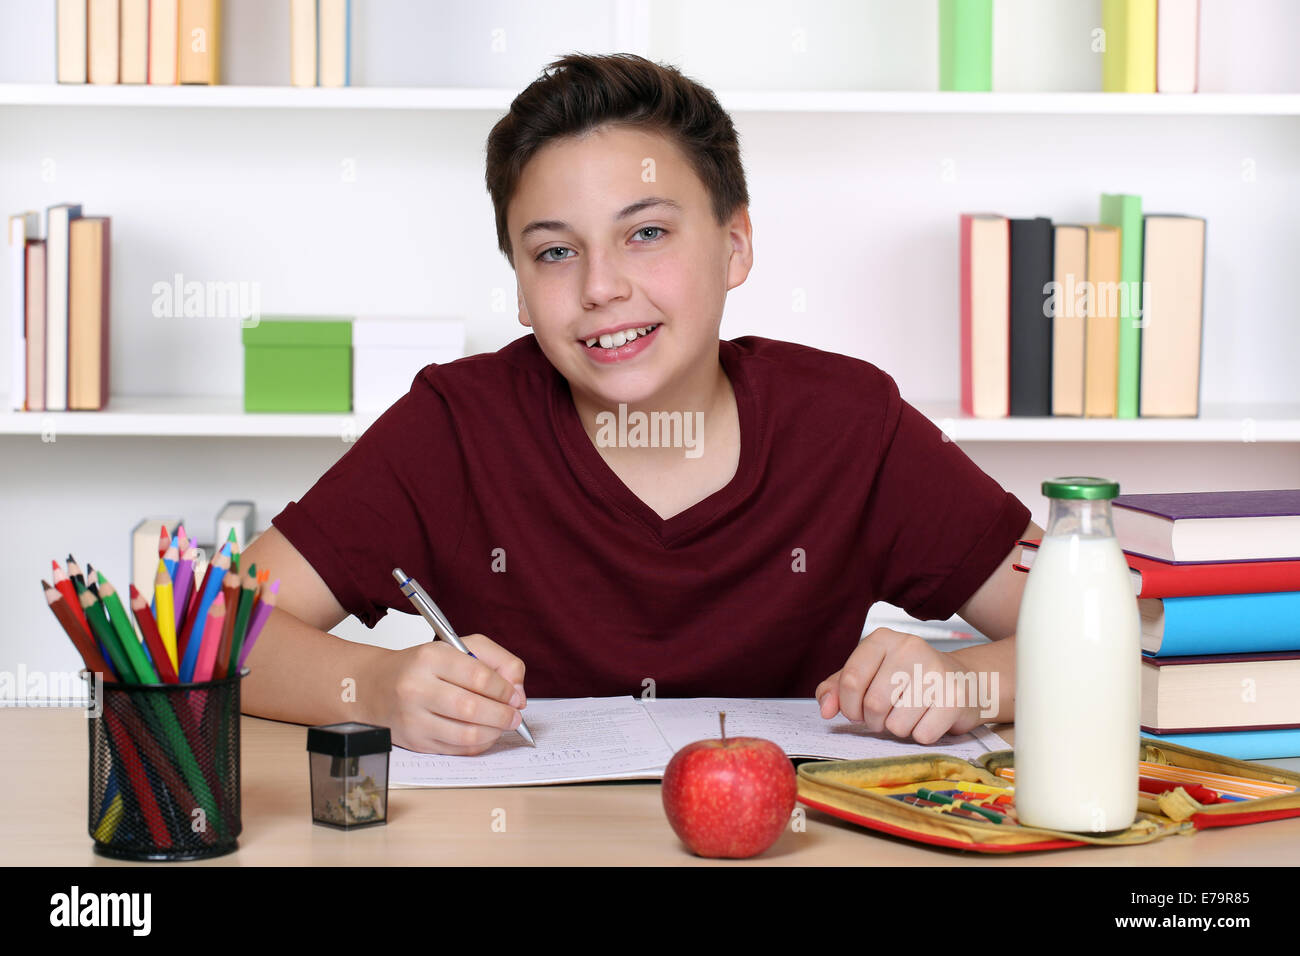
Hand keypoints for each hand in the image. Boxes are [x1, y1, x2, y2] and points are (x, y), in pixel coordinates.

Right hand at [364, 634, 526, 754]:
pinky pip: (457, 749)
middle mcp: (417, 687)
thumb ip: (497, 661)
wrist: (373, 686)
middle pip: (472, 708)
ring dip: (494, 732)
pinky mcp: (415, 742)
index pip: (478, 676)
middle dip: (503, 715)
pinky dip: (479, 744)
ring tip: (503, 725)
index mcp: (430, 658)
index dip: (505, 690)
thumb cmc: (421, 666)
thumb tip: (517, 693)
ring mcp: (413, 718)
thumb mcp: (459, 647)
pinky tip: (485, 734)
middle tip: (515, 716)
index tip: (515, 696)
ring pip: (466, 734)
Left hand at [815, 627, 986, 744]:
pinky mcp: (955, 697)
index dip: (848, 705)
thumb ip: (837, 689)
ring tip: (909, 713)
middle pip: (873, 704)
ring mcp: (935, 670)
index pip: (850, 679)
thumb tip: (826, 709)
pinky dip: (921, 734)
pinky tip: (929, 717)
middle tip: (884, 716)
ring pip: (897, 724)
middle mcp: (910, 647)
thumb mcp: (868, 676)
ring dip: (898, 729)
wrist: (963, 680)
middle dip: (873, 721)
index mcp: (882, 639)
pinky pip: (922, 734)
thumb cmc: (907, 679)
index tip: (856, 711)